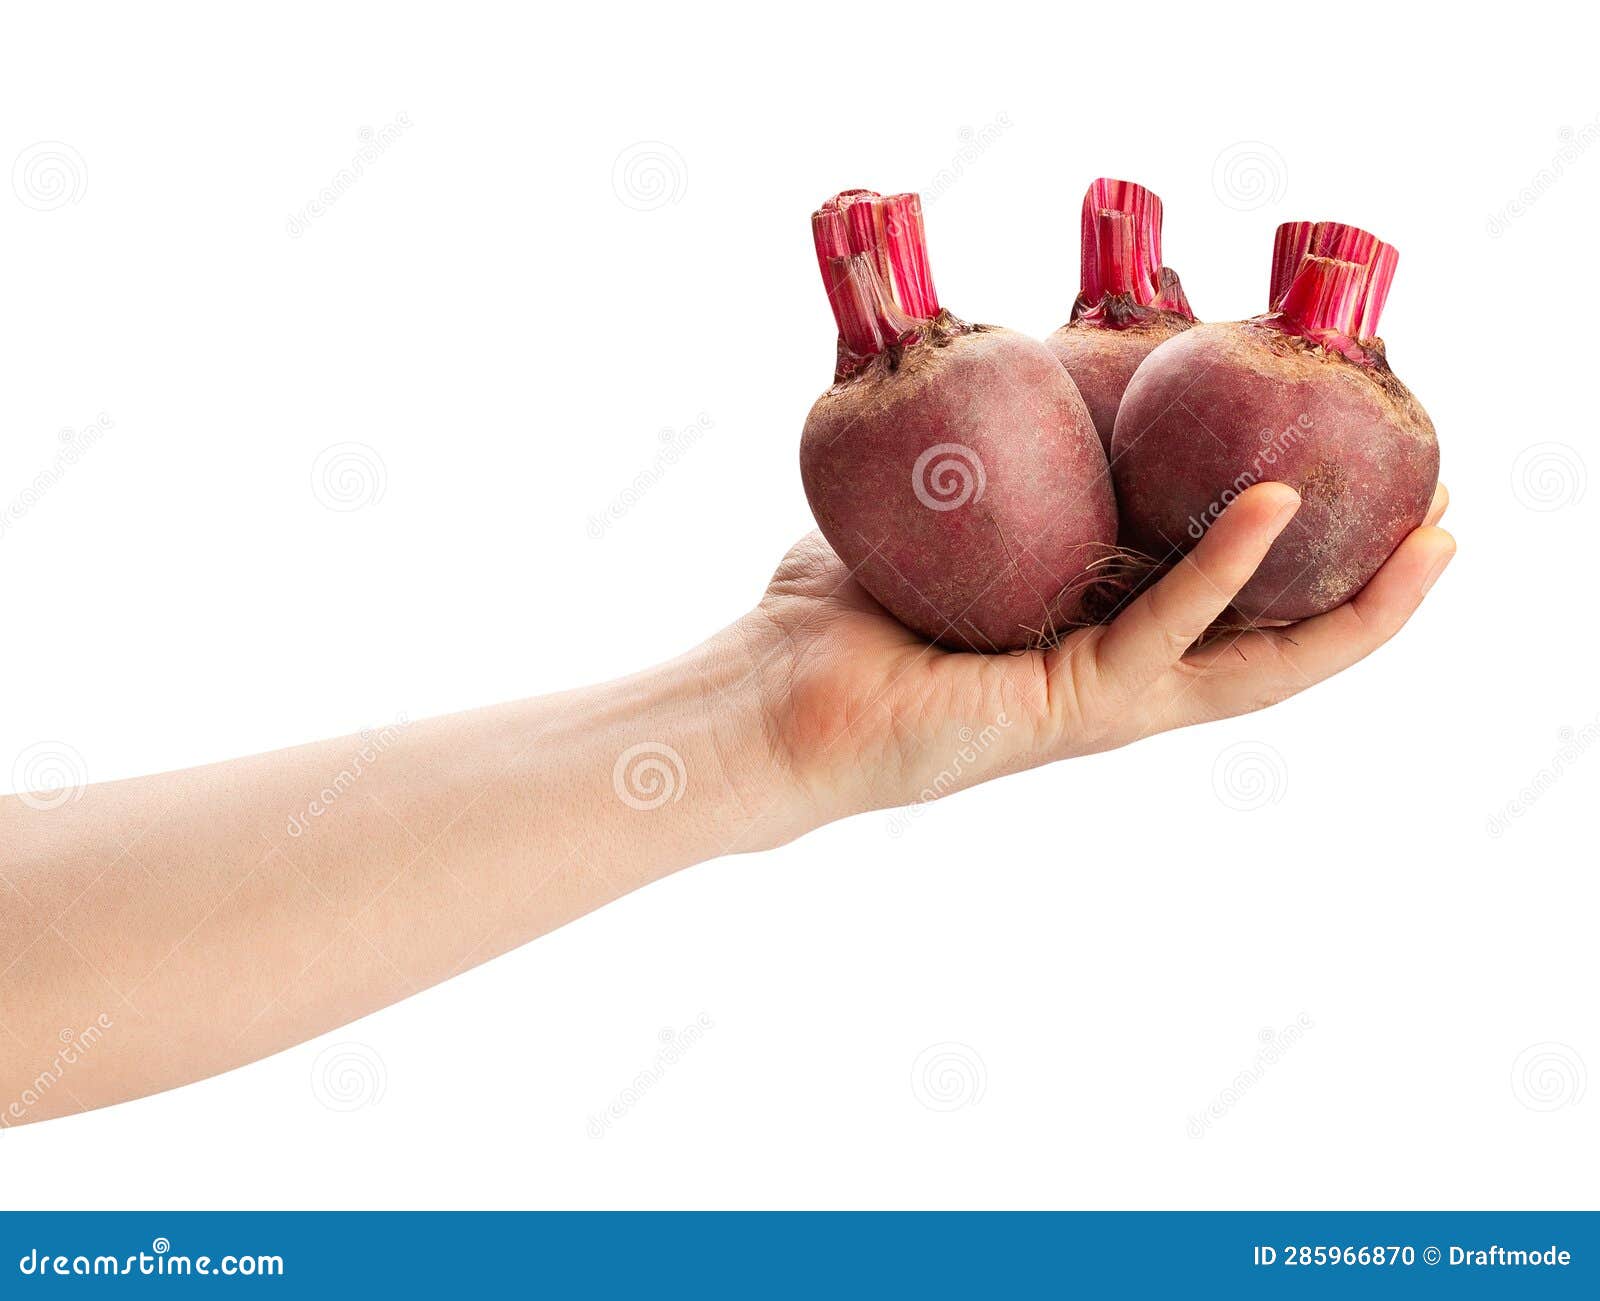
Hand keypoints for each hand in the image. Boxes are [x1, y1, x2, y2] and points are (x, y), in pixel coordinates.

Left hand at [742, 482, 1452, 825]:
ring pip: (1256, 662)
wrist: (762, 701)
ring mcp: (1100, 705)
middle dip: (1370, 592)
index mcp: (1095, 643)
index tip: (1374, 489)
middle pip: (1275, 646)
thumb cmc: (832, 618)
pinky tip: (1268, 506)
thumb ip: (983, 469)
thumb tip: (991, 372)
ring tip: (1427, 531)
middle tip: (1445, 518)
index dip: (1312, 565)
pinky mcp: (1066, 710)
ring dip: (1349, 602)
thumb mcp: (935, 522)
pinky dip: (1218, 572)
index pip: (1230, 610)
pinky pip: (1162, 635)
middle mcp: (1116, 683)